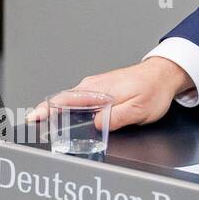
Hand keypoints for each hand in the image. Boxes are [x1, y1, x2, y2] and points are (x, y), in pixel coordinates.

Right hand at [25, 57, 195, 132]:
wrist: (164, 74)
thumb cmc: (153, 89)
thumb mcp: (139, 109)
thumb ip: (116, 117)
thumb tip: (96, 124)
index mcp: (98, 90)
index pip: (65, 99)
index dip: (47, 110)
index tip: (34, 118)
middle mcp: (93, 86)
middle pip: (62, 100)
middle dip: (46, 112)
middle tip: (34, 125)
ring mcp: (95, 87)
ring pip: (70, 100)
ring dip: (57, 111)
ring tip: (46, 125)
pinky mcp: (100, 90)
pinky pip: (79, 99)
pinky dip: (68, 108)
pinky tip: (66, 118)